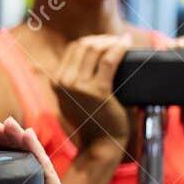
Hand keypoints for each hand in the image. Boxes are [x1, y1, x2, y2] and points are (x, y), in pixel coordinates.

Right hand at [49, 33, 132, 156]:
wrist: (100, 144)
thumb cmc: (92, 121)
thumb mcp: (72, 99)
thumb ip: (72, 80)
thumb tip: (87, 56)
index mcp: (56, 82)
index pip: (73, 49)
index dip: (91, 41)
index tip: (105, 42)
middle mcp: (64, 82)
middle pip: (83, 46)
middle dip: (102, 39)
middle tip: (117, 41)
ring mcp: (79, 86)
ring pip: (95, 50)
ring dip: (111, 41)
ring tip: (123, 42)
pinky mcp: (97, 91)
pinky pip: (109, 61)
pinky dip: (119, 48)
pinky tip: (127, 43)